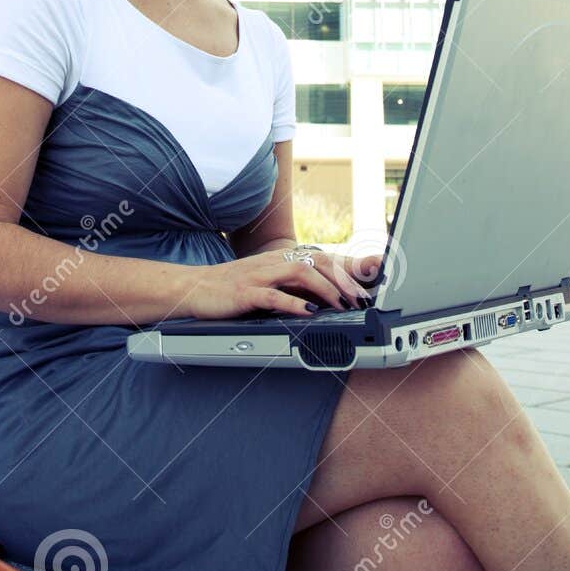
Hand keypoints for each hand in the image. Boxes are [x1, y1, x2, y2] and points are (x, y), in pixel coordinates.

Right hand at [184, 249, 380, 320]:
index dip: (351, 263)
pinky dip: (293, 304)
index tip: (377, 271)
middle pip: (318, 261)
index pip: (323, 257)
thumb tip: (327, 299)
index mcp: (282, 260)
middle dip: (345, 278)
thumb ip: (295, 288)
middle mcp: (274, 263)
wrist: (192, 288)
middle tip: (364, 298)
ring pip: (301, 273)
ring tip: (343, 305)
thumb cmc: (233, 289)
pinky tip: (308, 313)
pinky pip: (273, 295)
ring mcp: (260, 275)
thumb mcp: (268, 285)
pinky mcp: (245, 292)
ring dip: (326, 289)